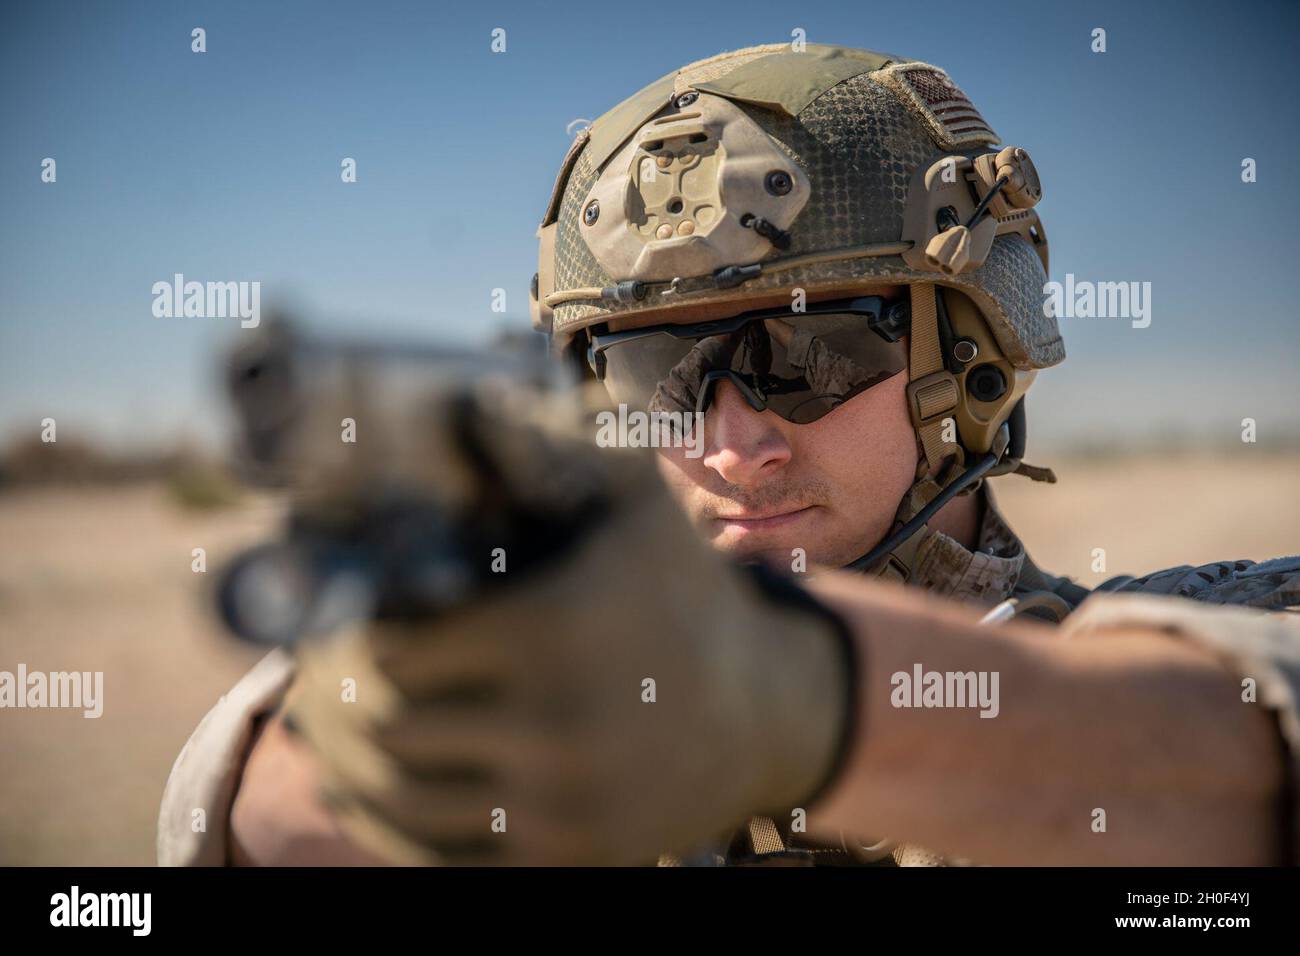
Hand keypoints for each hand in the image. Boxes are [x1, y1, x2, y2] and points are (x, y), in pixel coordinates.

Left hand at [284, 386, 853, 864]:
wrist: (767, 711)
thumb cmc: (684, 593)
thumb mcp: (633, 500)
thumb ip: (546, 445)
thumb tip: (459, 402)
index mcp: (555, 631)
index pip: (390, 649)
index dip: (338, 636)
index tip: (328, 621)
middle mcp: (556, 728)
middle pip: (383, 728)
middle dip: (329, 698)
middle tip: (309, 673)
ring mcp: (563, 808)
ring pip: (400, 801)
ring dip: (343, 763)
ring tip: (321, 727)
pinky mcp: (569, 860)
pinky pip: (444, 857)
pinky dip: (386, 826)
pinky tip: (365, 788)